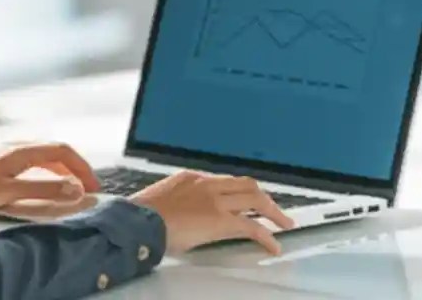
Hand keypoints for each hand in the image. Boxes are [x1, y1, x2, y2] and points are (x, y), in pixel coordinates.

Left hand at [0, 142, 101, 215]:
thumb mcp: (10, 191)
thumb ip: (43, 190)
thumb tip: (75, 190)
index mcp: (24, 150)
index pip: (64, 151)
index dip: (82, 167)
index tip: (93, 187)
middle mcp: (20, 146)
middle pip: (57, 151)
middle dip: (76, 168)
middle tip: (87, 189)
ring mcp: (11, 152)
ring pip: (47, 156)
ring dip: (64, 170)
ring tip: (73, 188)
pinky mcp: (4, 161)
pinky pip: (36, 162)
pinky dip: (51, 172)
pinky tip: (48, 184)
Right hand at [130, 171, 294, 254]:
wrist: (138, 221)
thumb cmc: (141, 216)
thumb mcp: (161, 200)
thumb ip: (177, 203)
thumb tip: (182, 216)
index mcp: (192, 178)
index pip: (225, 181)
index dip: (241, 192)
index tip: (249, 200)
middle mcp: (207, 184)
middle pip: (247, 185)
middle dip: (264, 197)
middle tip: (274, 210)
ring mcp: (216, 201)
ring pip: (256, 199)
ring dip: (273, 212)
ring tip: (283, 224)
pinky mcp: (220, 220)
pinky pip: (252, 226)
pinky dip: (267, 236)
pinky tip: (273, 245)